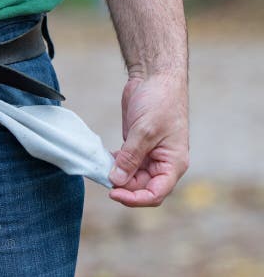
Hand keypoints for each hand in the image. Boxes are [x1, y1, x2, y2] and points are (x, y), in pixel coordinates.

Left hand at [108, 72, 189, 206]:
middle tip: (103, 176)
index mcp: (174, 163)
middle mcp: (163, 163)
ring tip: (103, 166)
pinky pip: (125, 166)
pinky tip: (105, 159)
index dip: (134, 199)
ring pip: (131, 178)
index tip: (113, 193)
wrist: (155, 77)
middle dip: (122, 187)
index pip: (155, 194)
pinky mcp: (137, 148)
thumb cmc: (160, 101)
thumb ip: (130, 158)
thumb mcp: (144, 131)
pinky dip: (114, 166)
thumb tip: (116, 181)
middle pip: (141, 189)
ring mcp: (149, 156)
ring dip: (116, 176)